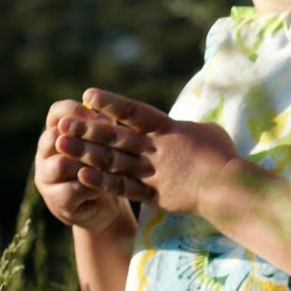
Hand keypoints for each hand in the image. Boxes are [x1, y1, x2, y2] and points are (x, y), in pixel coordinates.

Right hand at [34, 98, 136, 236]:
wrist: (103, 204)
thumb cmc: (105, 166)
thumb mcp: (107, 143)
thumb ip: (103, 128)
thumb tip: (102, 117)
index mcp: (57, 132)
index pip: (56, 113)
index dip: (74, 111)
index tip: (94, 114)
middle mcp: (45, 152)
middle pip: (55, 137)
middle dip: (81, 139)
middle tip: (104, 143)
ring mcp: (46, 177)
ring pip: (62, 164)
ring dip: (86, 164)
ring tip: (107, 167)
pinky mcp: (55, 200)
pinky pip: (71, 190)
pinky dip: (90, 187)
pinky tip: (104, 188)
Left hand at [51, 88, 240, 219]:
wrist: (228, 190)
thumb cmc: (223, 157)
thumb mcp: (208, 131)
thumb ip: (188, 127)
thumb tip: (182, 125)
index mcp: (168, 129)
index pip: (133, 112)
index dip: (109, 103)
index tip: (87, 95)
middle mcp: (155, 149)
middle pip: (115, 136)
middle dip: (87, 129)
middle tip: (63, 123)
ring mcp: (152, 172)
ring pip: (112, 161)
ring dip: (85, 153)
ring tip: (62, 147)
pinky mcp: (153, 194)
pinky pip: (122, 187)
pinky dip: (101, 181)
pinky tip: (81, 175)